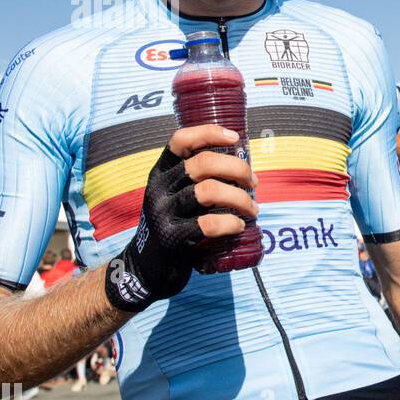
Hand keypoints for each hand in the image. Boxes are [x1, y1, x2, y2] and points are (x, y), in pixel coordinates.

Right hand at [104, 125, 257, 311]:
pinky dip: (230, 223)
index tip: (236, 139)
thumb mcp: (176, 196)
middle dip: (237, 169)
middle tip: (253, 184)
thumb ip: (198, 180)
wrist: (146, 267)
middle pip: (203, 163)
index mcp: (162, 172)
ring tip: (253, 209)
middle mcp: (159, 187)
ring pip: (208, 191)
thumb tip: (244, 167)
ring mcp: (162, 212)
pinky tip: (239, 226)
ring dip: (240, 198)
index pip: (181, 140)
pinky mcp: (171, 237)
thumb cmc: (173, 225)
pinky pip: (207, 223)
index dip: (209, 133)